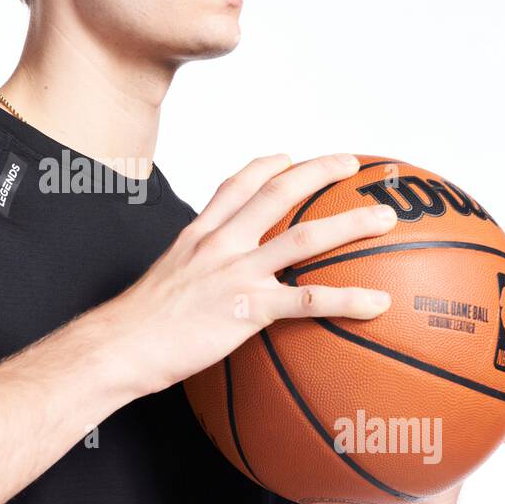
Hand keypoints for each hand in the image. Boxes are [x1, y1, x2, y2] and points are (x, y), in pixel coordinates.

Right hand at [111, 152, 397, 395]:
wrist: (120, 346)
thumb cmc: (136, 327)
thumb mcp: (163, 283)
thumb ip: (191, 275)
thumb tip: (206, 289)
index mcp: (198, 235)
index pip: (235, 187)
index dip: (264, 167)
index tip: (287, 157)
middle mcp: (220, 244)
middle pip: (278, 193)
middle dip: (318, 173)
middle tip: (352, 165)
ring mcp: (237, 273)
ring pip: (305, 238)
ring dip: (351, 224)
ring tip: (384, 219)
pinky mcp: (248, 308)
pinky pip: (308, 300)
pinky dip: (348, 299)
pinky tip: (378, 303)